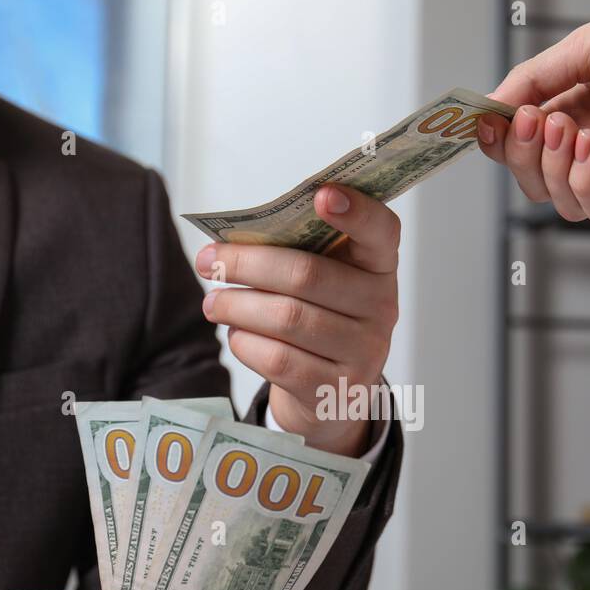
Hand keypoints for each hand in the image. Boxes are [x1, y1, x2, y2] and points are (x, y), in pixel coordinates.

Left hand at [195, 184, 399, 456]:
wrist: (331, 395)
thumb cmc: (319, 320)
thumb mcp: (324, 282)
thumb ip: (297, 253)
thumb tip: (229, 242)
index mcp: (379, 268)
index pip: (381, 231)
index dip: (356, 210)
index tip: (321, 194)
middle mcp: (381, 308)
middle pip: (308, 274)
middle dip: (247, 263)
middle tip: (208, 261)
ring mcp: (363, 353)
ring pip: (287, 319)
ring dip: (237, 306)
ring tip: (213, 302)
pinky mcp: (335, 391)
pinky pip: (279, 360)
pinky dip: (247, 343)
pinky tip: (237, 335)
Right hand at [477, 0, 589, 222]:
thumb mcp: (583, 48)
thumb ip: (533, 80)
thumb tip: (488, 107)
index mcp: (577, 110)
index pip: (522, 146)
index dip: (500, 142)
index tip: (486, 124)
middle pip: (535, 179)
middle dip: (523, 155)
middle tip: (532, 121)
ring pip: (561, 201)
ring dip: (551, 169)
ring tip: (565, 128)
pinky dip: (584, 183)